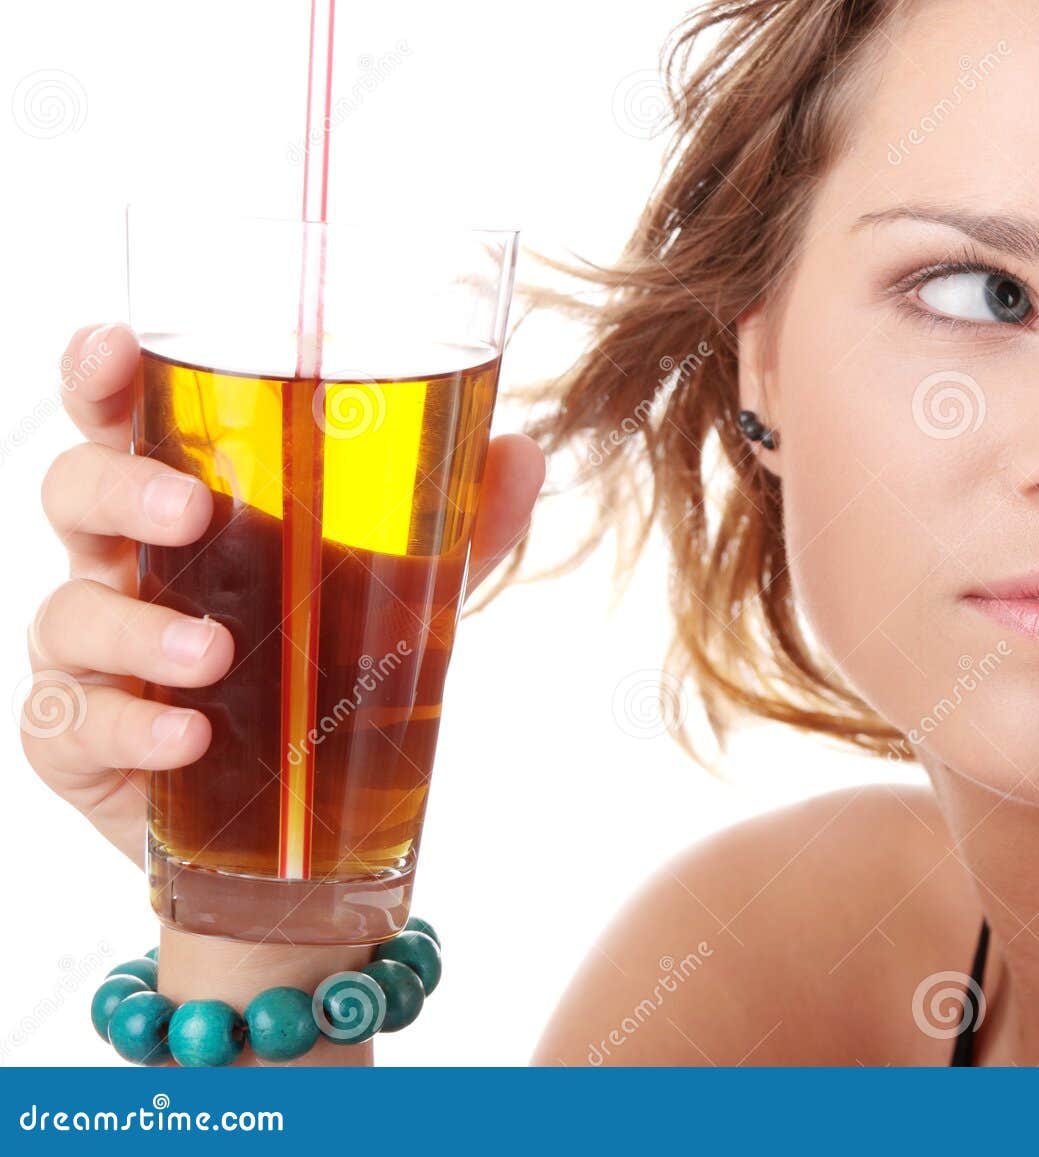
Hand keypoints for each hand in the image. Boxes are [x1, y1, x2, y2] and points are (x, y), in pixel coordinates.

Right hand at [21, 322, 544, 866]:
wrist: (295, 815)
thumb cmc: (325, 663)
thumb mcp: (402, 589)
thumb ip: (458, 526)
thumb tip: (522, 451)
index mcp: (184, 506)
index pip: (122, 420)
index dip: (100, 375)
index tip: (116, 342)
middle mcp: (123, 566)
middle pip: (74, 494)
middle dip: (120, 490)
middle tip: (192, 510)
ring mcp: (91, 654)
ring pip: (68, 614)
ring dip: (139, 629)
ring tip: (215, 653)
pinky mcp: (80, 739)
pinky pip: (75, 723)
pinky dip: (132, 727)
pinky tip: (189, 738)